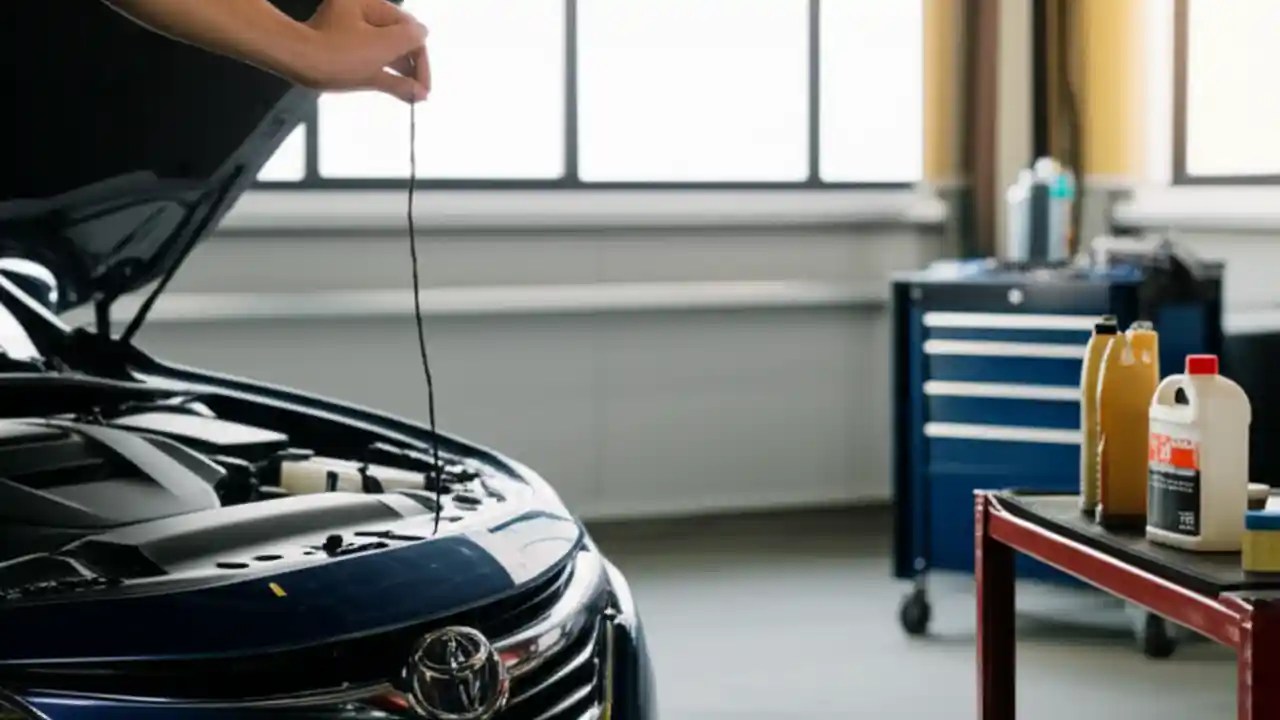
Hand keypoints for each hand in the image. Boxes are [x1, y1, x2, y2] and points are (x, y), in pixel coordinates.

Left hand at [295, 0, 430, 102]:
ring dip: (400, 70)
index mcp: (369, 4)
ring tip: (412, 95)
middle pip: (397, 37)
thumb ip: (409, 41)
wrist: (295, 62)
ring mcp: (349, 30)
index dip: (421, 57)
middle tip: (420, 92)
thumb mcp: (380, 48)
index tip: (425, 85)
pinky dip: (384, 72)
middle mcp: (360, 12)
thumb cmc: (338, 54)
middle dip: (412, 65)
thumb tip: (424, 35)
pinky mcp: (339, 47)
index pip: (409, 28)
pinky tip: (395, 88)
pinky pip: (369, 57)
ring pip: (384, 49)